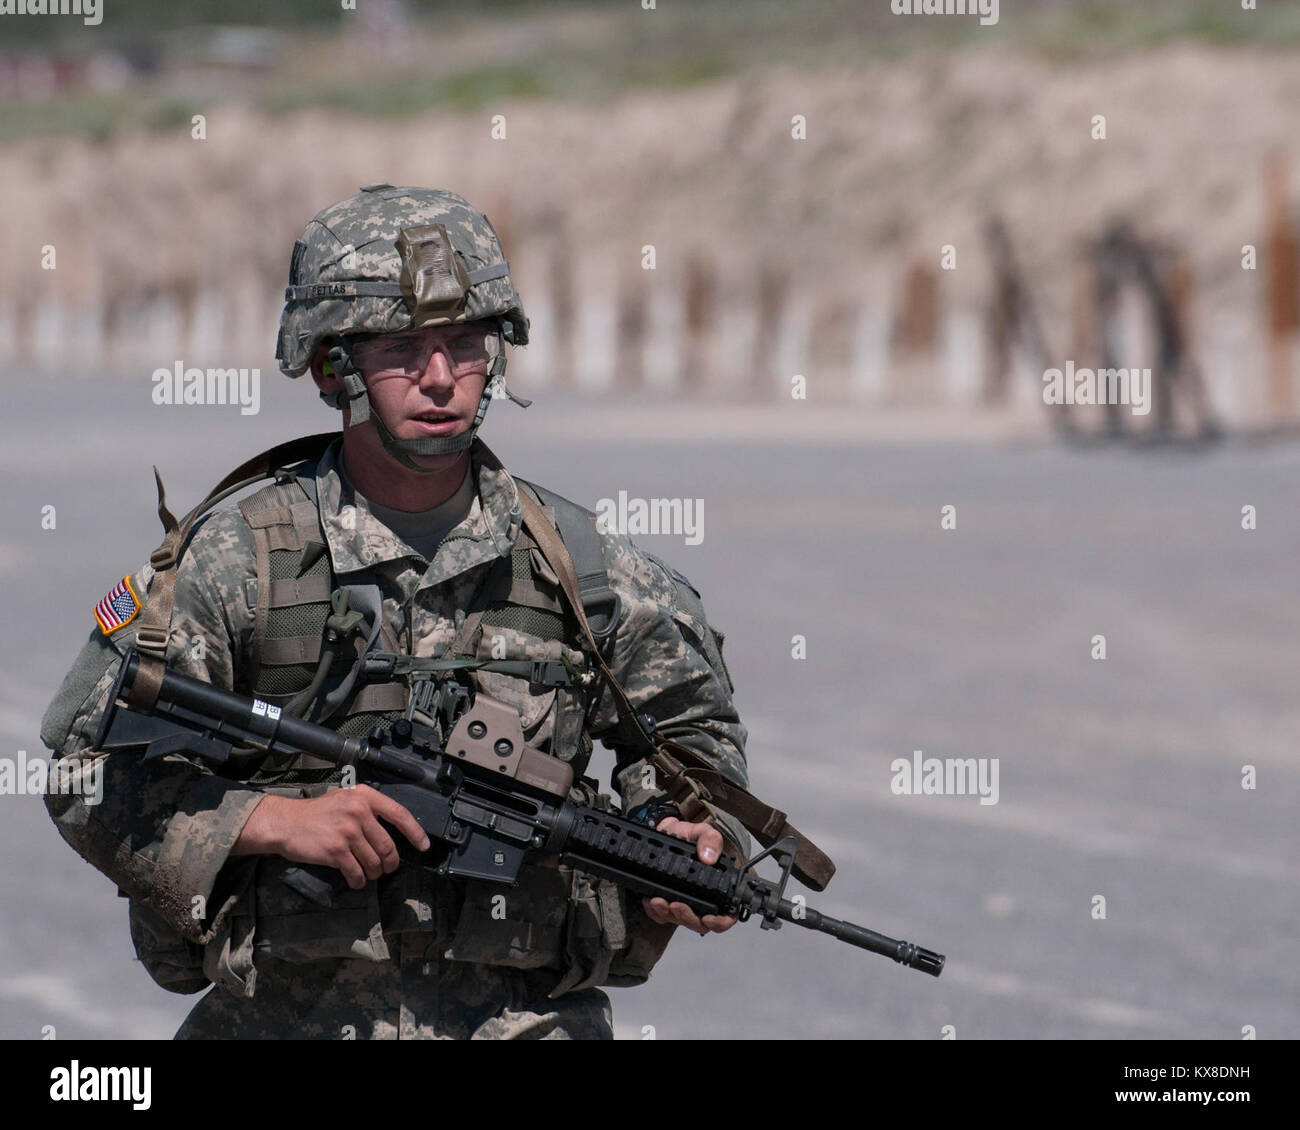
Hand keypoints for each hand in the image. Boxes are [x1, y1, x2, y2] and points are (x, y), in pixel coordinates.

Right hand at [233, 784, 429, 889]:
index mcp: (365, 796)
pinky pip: (357, 872)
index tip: (424, 846)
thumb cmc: (316, 813)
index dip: (415, 833)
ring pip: (374, 861)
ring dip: (374, 873)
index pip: (399, 814)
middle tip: (388, 868)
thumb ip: (367, 807)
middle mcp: (359, 812)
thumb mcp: (345, 798)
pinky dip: (359, 881)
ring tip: (370, 874)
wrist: (286, 823)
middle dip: (391, 862)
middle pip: (388, 845)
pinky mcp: (336, 851)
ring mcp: (348, 832)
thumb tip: (392, 829)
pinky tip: (356, 880)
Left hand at [641, 817, 737, 935]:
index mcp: (718, 886)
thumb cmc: (686, 836)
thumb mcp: (701, 831)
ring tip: (658, 901)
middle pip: (700, 923)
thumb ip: (710, 839)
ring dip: (668, 914)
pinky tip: (649, 900)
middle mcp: (703, 899)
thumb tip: (709, 858)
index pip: (727, 915)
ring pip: (679, 921)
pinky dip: (654, 911)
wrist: (665, 833)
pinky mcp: (666, 903)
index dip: (720, 922)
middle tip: (676, 905)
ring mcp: (684, 903)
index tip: (708, 918)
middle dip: (687, 918)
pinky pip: (661, 916)